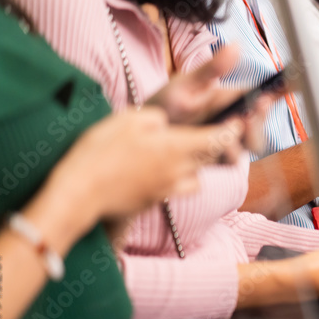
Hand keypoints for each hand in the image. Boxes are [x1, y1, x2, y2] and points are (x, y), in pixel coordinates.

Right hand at [49, 107, 239, 223]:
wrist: (80, 193)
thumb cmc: (101, 152)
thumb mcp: (128, 119)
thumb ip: (155, 117)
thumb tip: (165, 122)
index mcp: (176, 147)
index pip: (218, 139)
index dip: (231, 130)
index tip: (238, 122)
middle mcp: (179, 170)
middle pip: (209, 158)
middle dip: (214, 146)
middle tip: (211, 134)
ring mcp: (168, 189)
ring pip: (196, 177)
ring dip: (195, 166)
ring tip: (179, 154)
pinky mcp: (154, 201)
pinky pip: (177, 189)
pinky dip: (177, 180)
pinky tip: (158, 172)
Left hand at [145, 45, 279, 157]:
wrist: (142, 135)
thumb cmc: (165, 104)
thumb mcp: (187, 83)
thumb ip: (212, 69)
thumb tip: (237, 45)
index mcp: (232, 97)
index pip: (263, 94)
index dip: (279, 91)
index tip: (291, 85)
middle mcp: (235, 119)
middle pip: (260, 122)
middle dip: (259, 119)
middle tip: (253, 111)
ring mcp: (228, 140)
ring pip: (250, 143)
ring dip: (245, 137)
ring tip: (231, 130)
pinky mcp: (218, 159)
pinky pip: (232, 160)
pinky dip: (227, 153)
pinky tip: (218, 146)